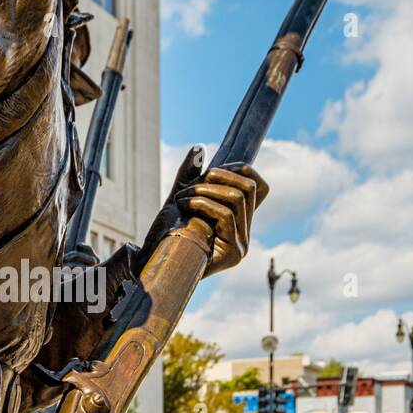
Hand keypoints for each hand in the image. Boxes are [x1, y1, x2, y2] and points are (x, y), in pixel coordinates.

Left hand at [141, 149, 267, 276]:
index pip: (259, 188)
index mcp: (238, 222)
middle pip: (248, 188)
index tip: (214, 170)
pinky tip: (184, 205)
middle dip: (219, 176)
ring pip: (237, 199)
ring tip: (182, 197)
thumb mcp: (181, 199)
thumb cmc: (166, 234)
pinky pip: (225, 215)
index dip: (242, 171)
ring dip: (205, 190)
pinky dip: (202, 203)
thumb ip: (190, 176)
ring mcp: (241, 246)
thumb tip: (199, 149)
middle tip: (192, 184)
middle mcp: (244, 235)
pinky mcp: (233, 255)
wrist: (153, 263)